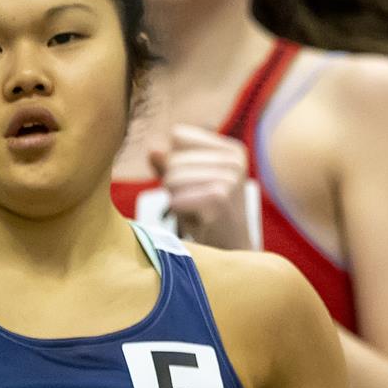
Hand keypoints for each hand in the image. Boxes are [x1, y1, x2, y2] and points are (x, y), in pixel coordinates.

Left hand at [149, 126, 253, 248]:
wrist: (232, 252)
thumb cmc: (207, 214)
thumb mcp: (188, 182)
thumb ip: (168, 161)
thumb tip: (153, 148)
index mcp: (232, 150)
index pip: (178, 135)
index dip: (175, 161)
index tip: (199, 185)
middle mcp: (235, 160)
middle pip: (173, 159)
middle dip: (175, 185)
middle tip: (198, 204)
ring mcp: (230, 179)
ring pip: (172, 179)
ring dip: (177, 200)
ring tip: (199, 212)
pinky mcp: (220, 198)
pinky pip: (176, 200)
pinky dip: (180, 213)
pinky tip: (200, 222)